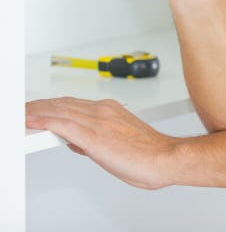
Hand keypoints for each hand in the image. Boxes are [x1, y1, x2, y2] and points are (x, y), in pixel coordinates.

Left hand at [26, 97, 177, 189]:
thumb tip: (77, 141)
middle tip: (23, 110)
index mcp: (111, 110)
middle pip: (63, 105)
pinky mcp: (95, 137)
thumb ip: (97, 137)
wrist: (165, 158)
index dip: (52, 106)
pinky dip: (45, 122)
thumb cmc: (149, 153)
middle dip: (40, 107)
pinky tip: (32, 122)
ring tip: (22, 115)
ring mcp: (98, 122)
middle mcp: (103, 112)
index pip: (73, 104)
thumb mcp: (119, 141)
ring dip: (37, 112)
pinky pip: (64, 125)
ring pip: (60, 112)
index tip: (38, 109)